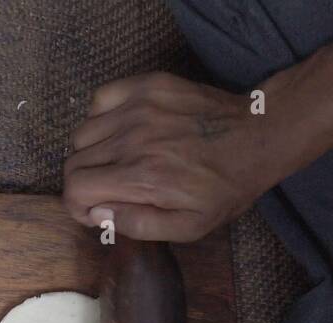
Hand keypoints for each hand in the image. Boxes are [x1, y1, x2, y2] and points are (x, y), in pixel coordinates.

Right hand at [63, 72, 286, 241]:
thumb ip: (137, 224)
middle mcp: (134, 139)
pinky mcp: (147, 85)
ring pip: (83, 133)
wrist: (259, 136)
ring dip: (90, 152)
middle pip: (74, 161)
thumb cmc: (225, 187)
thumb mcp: (190, 226)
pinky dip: (100, 117)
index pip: (76, 188)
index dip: (77, 206)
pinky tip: (120, 131)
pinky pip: (100, 99)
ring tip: (115, 161)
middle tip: (104, 189)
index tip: (92, 210)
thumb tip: (98, 213)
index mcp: (142, 178)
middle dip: (82, 182)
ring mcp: (139, 108)